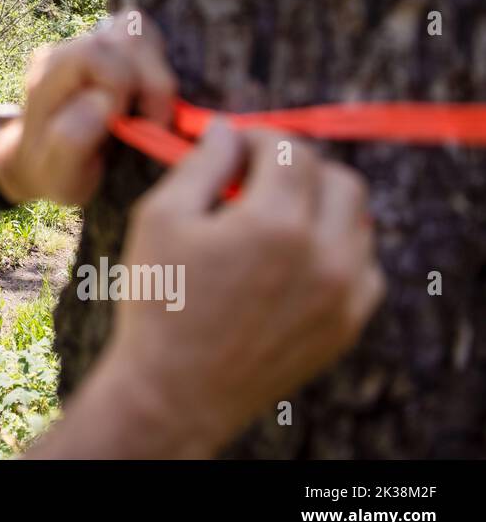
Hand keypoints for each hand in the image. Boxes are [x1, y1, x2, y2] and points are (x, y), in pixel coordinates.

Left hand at [0, 13, 176, 205]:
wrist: (37, 161)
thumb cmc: (50, 172)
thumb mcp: (57, 174)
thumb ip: (71, 141)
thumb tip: (103, 102)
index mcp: (47, 77)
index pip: (95, 54)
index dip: (124, 84)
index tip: (132, 125)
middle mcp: (64, 51)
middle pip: (125, 34)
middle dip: (153, 79)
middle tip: (154, 121)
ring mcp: (83, 43)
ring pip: (137, 27)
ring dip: (157, 69)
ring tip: (151, 108)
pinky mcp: (104, 44)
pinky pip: (142, 35)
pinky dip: (156, 63)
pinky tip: (148, 96)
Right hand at [100, 123, 384, 454]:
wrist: (175, 391)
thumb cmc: (159, 300)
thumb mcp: (161, 217)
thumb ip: (202, 163)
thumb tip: (228, 130)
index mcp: (275, 223)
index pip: (290, 148)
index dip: (259, 139)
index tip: (236, 148)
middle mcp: (324, 255)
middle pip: (338, 178)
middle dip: (299, 168)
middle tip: (257, 179)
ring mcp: (344, 293)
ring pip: (357, 221)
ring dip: (321, 207)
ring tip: (272, 220)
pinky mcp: (348, 323)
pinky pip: (362, 266)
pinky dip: (335, 251)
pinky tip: (291, 260)